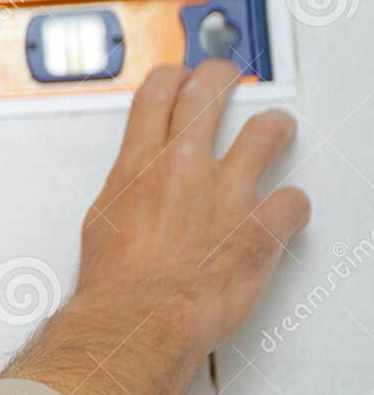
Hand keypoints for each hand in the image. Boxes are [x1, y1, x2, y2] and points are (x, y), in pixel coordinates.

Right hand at [3, 59, 308, 394]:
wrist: (140, 319)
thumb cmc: (114, 284)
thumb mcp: (101, 223)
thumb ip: (125, 195)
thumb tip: (135, 193)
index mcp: (139, 165)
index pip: (157, 95)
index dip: (172, 78)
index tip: (179, 76)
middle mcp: (185, 168)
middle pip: (208, 94)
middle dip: (221, 77)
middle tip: (228, 77)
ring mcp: (228, 194)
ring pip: (265, 133)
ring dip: (273, 127)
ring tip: (276, 127)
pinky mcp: (263, 226)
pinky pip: (293, 201)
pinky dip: (291, 206)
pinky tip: (286, 210)